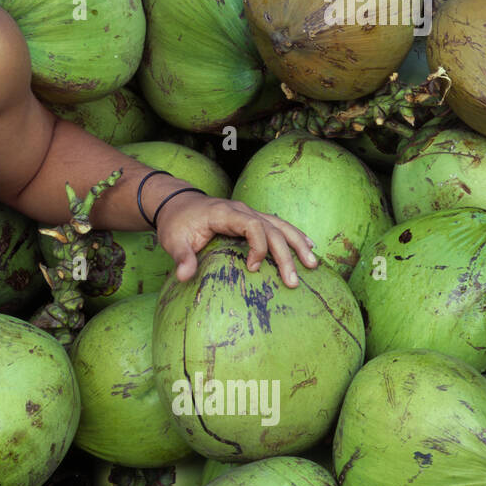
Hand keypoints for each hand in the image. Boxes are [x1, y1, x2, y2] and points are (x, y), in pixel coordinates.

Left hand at [154, 192, 317, 287]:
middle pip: (271, 229)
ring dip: (297, 244)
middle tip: (293, 281)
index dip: (258, 247)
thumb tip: (183, 276)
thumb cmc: (176, 223)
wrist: (177, 203)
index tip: (253, 268)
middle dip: (285, 255)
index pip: (252, 225)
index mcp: (225, 213)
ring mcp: (248, 213)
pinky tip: (308, 246)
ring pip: (279, 225)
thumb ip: (181, 257)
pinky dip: (293, 235)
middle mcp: (242, 211)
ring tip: (312, 264)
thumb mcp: (173, 240)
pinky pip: (277, 225)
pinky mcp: (251, 219)